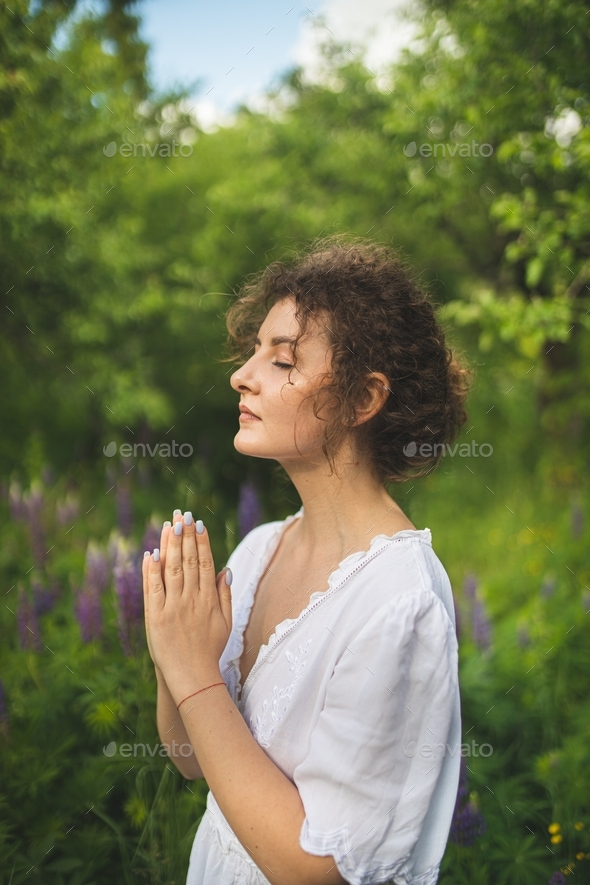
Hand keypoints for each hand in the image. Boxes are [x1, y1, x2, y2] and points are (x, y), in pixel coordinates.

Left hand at [142, 511, 232, 702]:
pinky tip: (151, 554)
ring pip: (172, 569)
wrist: (192, 676)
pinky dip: (151, 570)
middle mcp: (191, 599)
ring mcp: (173, 607)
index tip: (198, 523)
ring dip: (170, 546)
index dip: (202, 541)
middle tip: (182, 514)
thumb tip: (225, 570)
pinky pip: (153, 589)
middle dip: (185, 535)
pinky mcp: (156, 617)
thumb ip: (224, 595)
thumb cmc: (210, 650)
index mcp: (209, 599)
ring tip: (169, 525)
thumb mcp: (226, 622)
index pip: (205, 563)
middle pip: (189, 561)